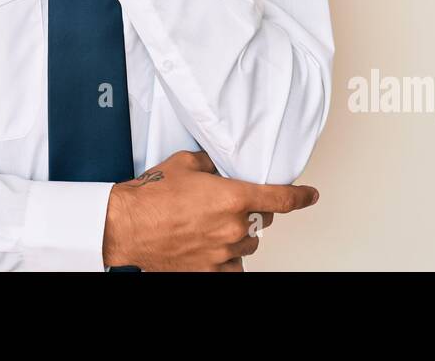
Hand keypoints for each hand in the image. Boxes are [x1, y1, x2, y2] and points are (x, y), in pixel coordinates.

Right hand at [101, 149, 319, 271]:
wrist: (126, 226)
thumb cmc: (151, 197)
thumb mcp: (186, 164)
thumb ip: (212, 165)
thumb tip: (219, 168)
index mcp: (233, 198)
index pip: (281, 199)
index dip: (300, 197)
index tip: (309, 196)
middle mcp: (232, 228)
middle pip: (263, 222)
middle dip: (253, 213)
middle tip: (228, 206)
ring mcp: (221, 253)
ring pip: (249, 245)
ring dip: (240, 236)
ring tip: (214, 227)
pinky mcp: (207, 271)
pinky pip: (232, 267)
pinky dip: (228, 258)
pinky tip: (214, 250)